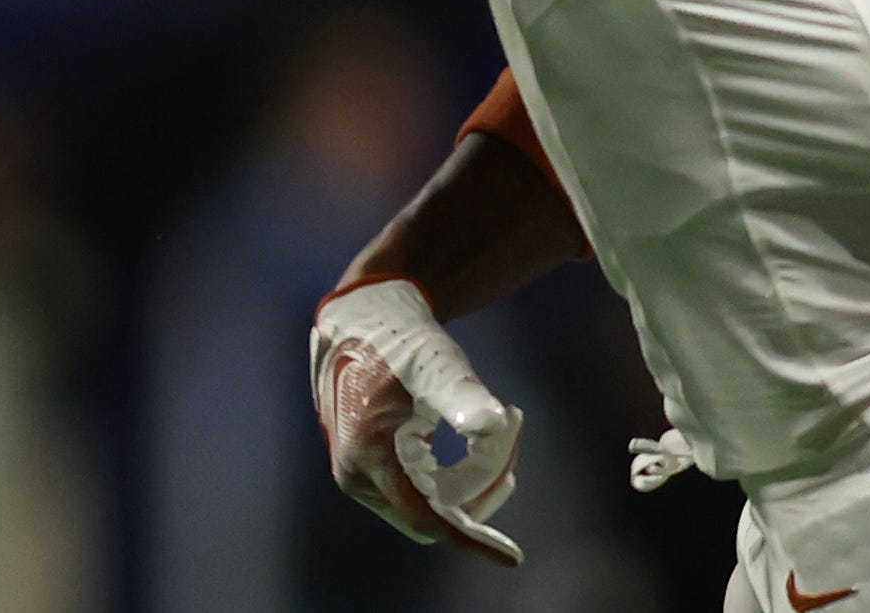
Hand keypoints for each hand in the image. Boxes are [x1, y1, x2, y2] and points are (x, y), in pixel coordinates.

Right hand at [310, 276, 526, 564]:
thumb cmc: (398, 335)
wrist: (361, 314)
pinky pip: (420, 493)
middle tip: (513, 431)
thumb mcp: (434, 362)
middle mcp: (356, 473)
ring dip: (473, 480)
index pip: (425, 516)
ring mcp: (359, 473)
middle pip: (434, 513)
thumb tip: (494, 425)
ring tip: (505, 431)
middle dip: (482, 486)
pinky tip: (480, 447)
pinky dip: (456, 477)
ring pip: (429, 506)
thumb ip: (461, 395)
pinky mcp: (369, 467)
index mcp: (368, 452)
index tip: (512, 557)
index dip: (470, 539)